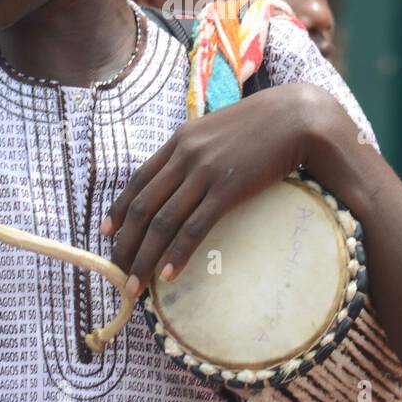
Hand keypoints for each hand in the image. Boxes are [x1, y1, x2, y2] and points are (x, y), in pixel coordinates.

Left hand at [102, 83, 333, 295]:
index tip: (107, 233)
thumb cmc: (261, 126)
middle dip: (125, 242)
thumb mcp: (217, 132)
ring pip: (163, 221)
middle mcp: (184, 156)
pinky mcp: (227, 189)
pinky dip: (178, 253)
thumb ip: (196, 152)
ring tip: (135, 284)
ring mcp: (205, 172)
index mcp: (179, 142)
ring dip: (145, 257)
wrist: (295, 117)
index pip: (137, 179)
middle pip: (143, 206)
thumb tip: (183, 179)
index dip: (119, 209)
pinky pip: (195, 227)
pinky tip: (169, 275)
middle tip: (116, 270)